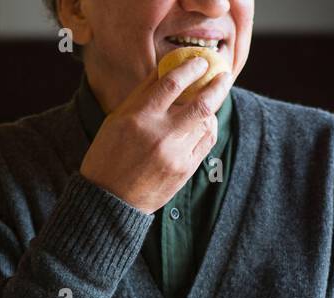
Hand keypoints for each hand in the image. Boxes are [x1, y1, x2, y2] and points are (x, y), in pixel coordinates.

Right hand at [80, 59, 233, 213]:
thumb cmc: (109, 155)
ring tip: (211, 99)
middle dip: (217, 85)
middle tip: (223, 75)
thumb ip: (142, 95)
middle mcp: (160, 135)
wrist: (111, 200)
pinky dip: (209, 127)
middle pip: (201, 103)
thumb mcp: (117, 120)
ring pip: (207, 122)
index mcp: (139, 118)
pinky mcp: (185, 170)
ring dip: (213, 107)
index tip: (200, 61)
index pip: (172, 83)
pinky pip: (207, 142)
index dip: (190, 67)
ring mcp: (176, 155)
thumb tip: (167, 68)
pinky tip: (205, 122)